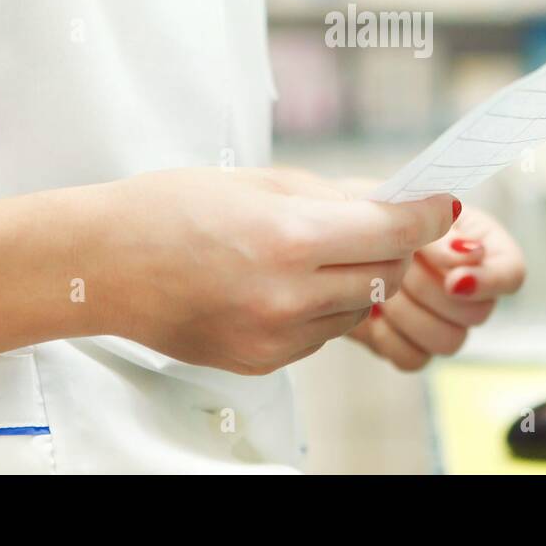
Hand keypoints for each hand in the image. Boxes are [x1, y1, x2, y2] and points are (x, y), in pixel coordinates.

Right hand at [81, 168, 458, 375]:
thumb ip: (332, 198)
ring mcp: (275, 338)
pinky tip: (285, 283)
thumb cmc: (172, 208)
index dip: (427, 216)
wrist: (104, 265)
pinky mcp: (262, 362)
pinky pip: (321, 334)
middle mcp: (289, 297)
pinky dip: (323, 308)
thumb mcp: (259, 183)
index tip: (442, 204)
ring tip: (316, 252)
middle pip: (385, 275)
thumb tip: (391, 205)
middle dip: (392, 247)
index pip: (393, 232)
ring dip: (358, 280)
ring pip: (359, 310)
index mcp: (290, 239)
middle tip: (377, 223)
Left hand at [350, 202, 524, 370]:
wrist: (332, 239)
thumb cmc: (370, 209)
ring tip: (380, 287)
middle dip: (430, 291)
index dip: (489, 281)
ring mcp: (443, 320)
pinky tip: (371, 311)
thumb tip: (469, 253)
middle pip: (478, 314)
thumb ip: (437, 225)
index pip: (512, 272)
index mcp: (480, 243)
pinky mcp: (413, 345)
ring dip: (408, 313)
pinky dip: (387, 336)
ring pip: (449, 341)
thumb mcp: (401, 203)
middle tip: (397, 266)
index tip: (454, 280)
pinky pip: (414, 358)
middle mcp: (470, 286)